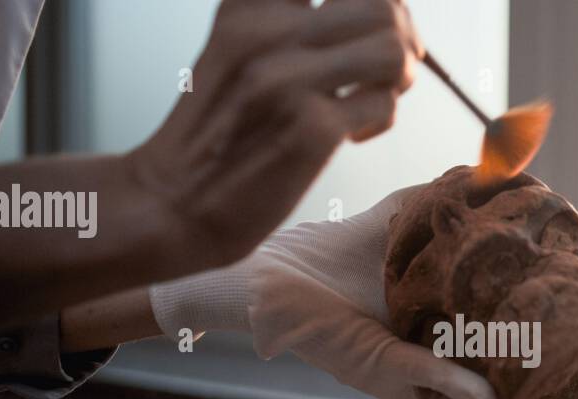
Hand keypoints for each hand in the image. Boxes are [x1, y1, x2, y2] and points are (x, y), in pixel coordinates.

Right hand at [130, 0, 421, 273]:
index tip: (369, 23)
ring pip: (391, 49)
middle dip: (403, 35)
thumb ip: (290, 24)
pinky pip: (383, 104)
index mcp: (249, 6)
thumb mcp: (239, 51)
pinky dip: (378, 120)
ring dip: (399, 76)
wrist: (173, 200)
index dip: (372, 1)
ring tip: (375, 96)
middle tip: (393, 66)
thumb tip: (381, 12)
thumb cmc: (220, 131)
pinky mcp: (312, 127)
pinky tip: (349, 135)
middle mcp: (269, 33)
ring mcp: (290, 79)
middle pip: (381, 4)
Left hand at [150, 189, 530, 398]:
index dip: (528, 398)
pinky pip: (428, 393)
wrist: (274, 267)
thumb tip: (499, 165)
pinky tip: (487, 393)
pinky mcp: (376, 367)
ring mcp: (397, 380)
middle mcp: (415, 377)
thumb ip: (449, 200)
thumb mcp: (403, 226)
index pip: (487, 394)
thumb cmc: (336, 249)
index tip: (564, 386)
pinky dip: (459, 396)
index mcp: (431, 353)